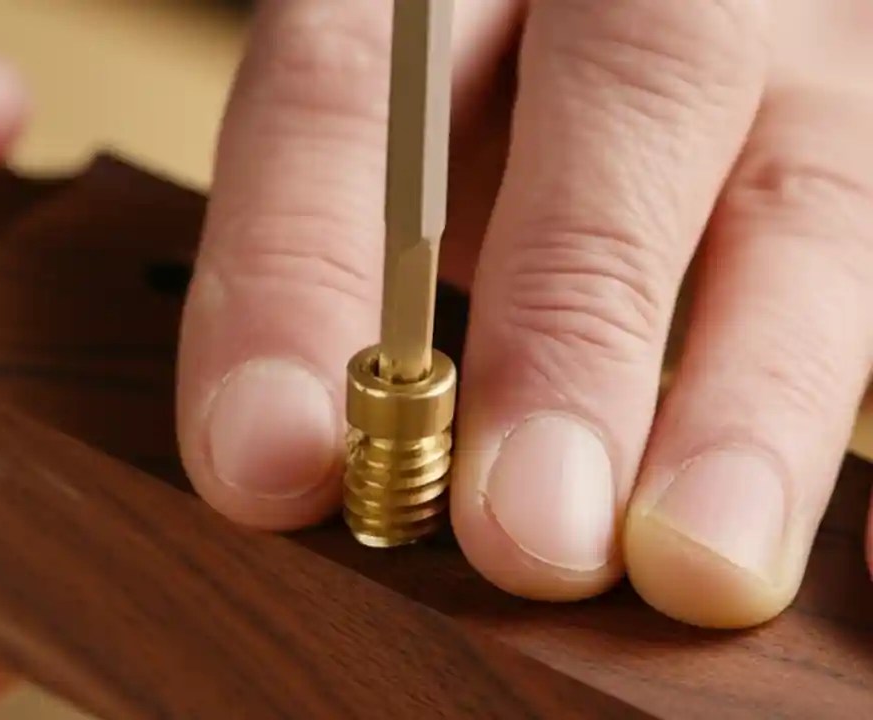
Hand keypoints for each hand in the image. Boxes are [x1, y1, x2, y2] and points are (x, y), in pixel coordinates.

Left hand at [179, 0, 872, 628]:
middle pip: (633, 99)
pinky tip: (860, 550)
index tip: (274, 459)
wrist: (640, 12)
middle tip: (530, 530)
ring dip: (752, 400)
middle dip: (571, 330)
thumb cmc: (484, 84)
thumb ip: (334, 237)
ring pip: (817, 198)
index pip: (357, 84)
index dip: (304, 273)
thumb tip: (285, 455)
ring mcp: (806, 60)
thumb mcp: (395, 116)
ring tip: (694, 560)